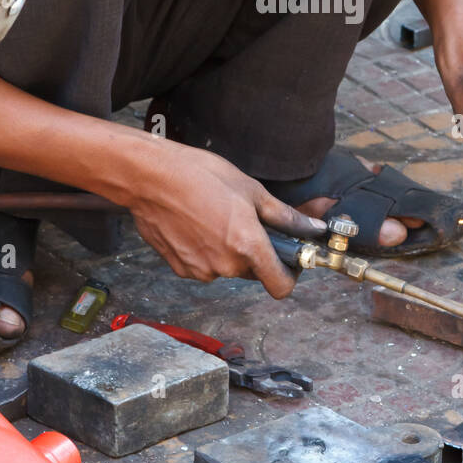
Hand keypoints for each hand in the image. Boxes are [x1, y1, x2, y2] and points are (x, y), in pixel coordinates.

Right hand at [116, 134, 326, 297]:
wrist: (150, 176)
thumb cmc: (200, 176)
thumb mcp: (251, 190)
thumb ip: (285, 217)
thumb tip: (313, 228)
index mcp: (248, 247)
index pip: (280, 286)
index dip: (290, 274)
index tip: (288, 257)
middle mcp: (225, 266)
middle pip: (253, 271)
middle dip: (255, 251)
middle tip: (245, 219)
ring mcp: (200, 270)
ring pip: (227, 267)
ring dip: (228, 249)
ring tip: (215, 216)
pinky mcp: (179, 268)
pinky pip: (204, 265)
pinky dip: (206, 249)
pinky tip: (196, 223)